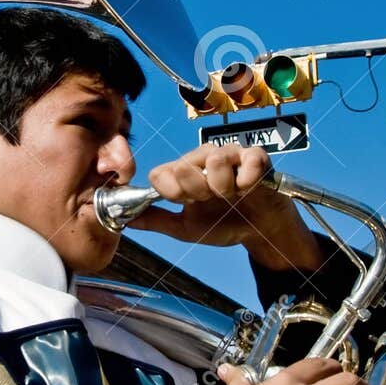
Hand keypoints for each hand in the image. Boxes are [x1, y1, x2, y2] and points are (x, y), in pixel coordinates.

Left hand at [128, 143, 321, 269]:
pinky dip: (246, 182)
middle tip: (213, 199)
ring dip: (223, 187)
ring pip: (215, 161)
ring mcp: (230, 154)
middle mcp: (203, 158)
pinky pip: (247, 161)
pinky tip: (249, 189)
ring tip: (232, 195)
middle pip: (184, 166)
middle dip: (197, 192)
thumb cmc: (223, 223)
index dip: (169, 191)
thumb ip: (157, 220)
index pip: (160, 173)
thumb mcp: (186, 227)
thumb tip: (125, 219)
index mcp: (183, 172)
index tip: (185, 203)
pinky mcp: (256, 156)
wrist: (260, 230)